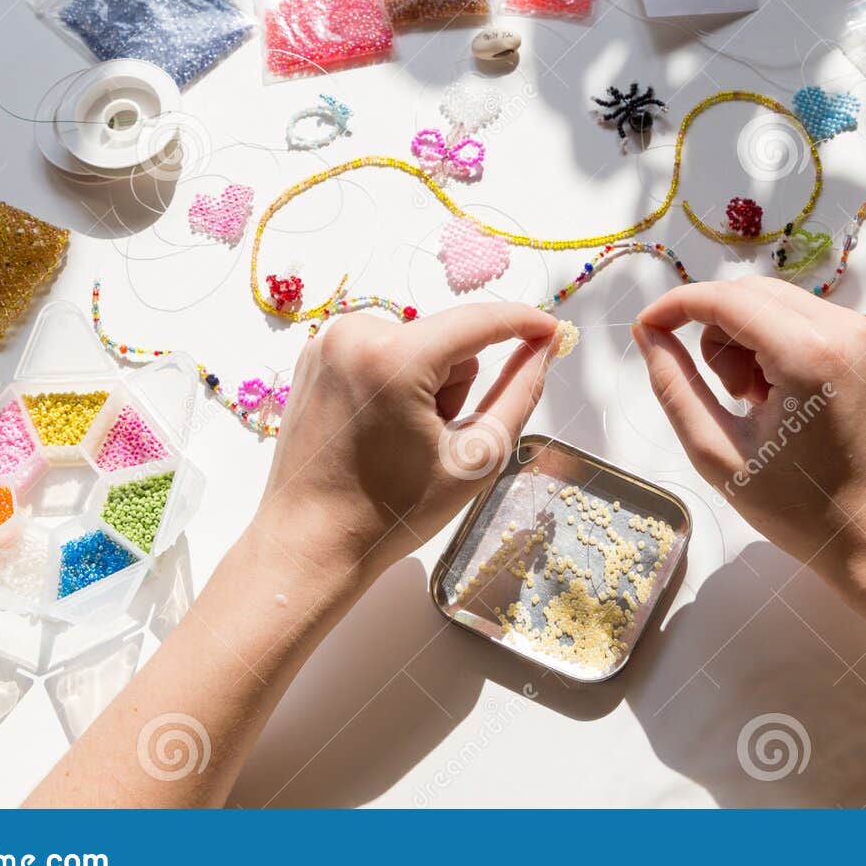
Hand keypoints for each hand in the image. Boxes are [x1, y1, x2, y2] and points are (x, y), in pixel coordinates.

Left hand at [256, 303, 557, 587]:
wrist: (310, 544)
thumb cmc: (391, 513)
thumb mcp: (478, 456)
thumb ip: (521, 392)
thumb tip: (545, 346)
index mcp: (393, 358)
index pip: (478, 321)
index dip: (524, 322)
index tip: (555, 329)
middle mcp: (353, 334)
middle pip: (446, 340)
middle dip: (456, 384)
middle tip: (435, 440)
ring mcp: (327, 343)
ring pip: (417, 346)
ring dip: (426, 386)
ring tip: (403, 439)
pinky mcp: (315, 356)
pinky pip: (383, 352)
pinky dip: (396, 384)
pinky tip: (379, 429)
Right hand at [632, 277, 865, 583]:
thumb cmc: (802, 511)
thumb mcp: (719, 454)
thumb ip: (674, 386)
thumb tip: (646, 334)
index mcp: (809, 354)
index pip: (724, 299)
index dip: (674, 306)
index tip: (644, 330)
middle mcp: (843, 328)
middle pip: (748, 293)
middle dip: (715, 333)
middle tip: (725, 398)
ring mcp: (863, 333)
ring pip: (773, 303)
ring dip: (744, 341)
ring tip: (755, 405)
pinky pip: (802, 320)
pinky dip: (775, 346)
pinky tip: (781, 399)